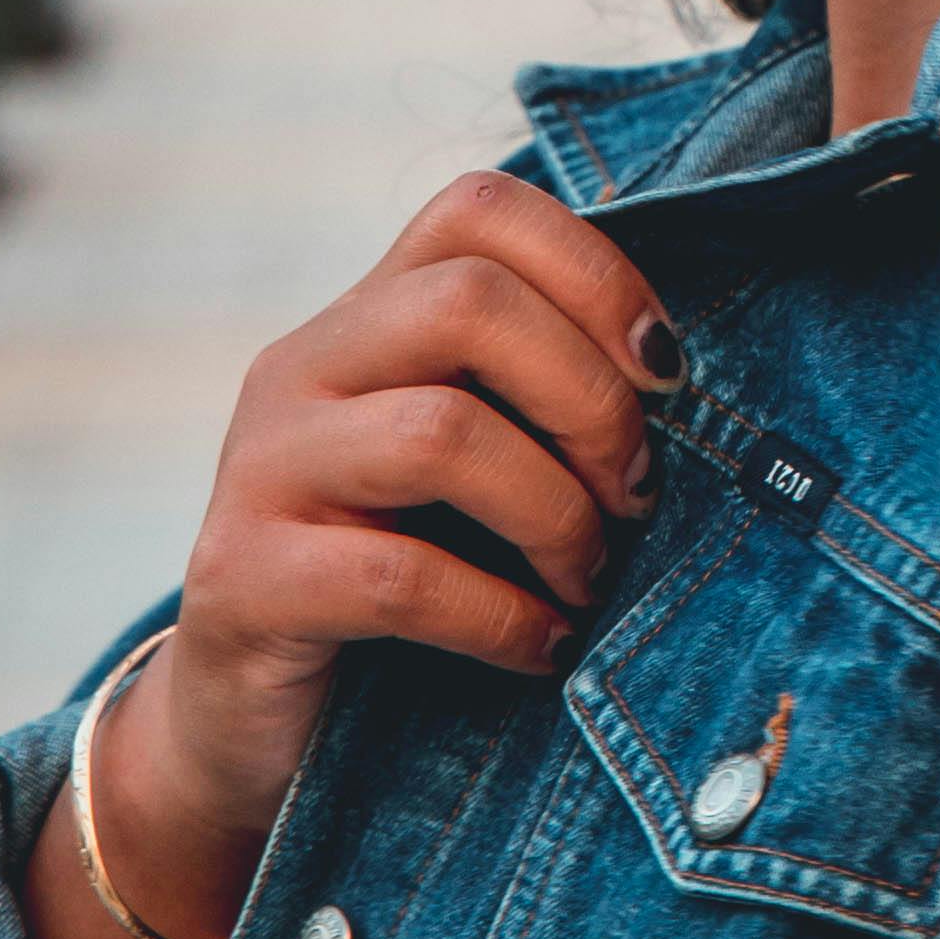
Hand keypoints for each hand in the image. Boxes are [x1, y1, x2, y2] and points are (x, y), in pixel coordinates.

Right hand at [91, 174, 676, 938]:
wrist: (252, 726)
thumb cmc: (403, 582)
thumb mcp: (471, 472)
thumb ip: (541, 405)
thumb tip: (694, 389)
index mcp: (365, 320)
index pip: (476, 211)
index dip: (596, 273)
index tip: (666, 375)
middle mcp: (300, 369)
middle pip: (467, 302)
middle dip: (590, 402)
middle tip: (638, 496)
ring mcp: (261, 469)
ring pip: (440, 433)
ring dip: (557, 517)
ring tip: (588, 580)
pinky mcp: (245, 580)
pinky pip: (401, 577)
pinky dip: (504, 618)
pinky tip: (544, 650)